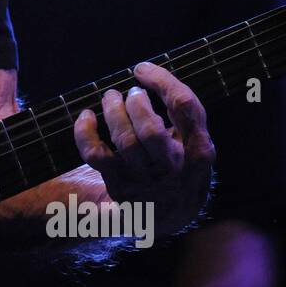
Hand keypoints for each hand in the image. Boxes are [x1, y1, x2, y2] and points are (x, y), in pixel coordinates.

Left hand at [73, 61, 214, 236]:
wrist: (165, 217)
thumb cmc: (177, 166)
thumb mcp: (193, 145)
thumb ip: (184, 117)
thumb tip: (151, 74)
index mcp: (200, 150)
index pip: (185, 106)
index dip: (161, 80)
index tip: (142, 70)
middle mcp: (175, 168)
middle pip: (150, 129)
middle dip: (134, 103)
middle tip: (130, 94)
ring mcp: (146, 180)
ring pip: (124, 140)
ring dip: (112, 111)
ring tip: (110, 98)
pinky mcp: (119, 185)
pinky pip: (96, 154)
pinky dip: (85, 131)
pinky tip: (86, 117)